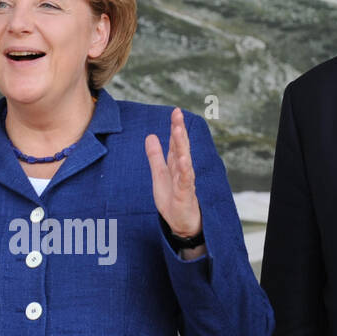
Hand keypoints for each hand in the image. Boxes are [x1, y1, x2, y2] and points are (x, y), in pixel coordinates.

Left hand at [145, 107, 201, 238]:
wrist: (182, 224)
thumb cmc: (173, 200)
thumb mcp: (159, 175)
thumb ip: (155, 156)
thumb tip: (150, 135)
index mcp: (176, 165)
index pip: (176, 143)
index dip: (175, 127)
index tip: (176, 111)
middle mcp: (183, 170)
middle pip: (181, 147)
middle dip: (179, 130)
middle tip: (178, 113)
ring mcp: (185, 182)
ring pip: (184, 160)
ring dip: (182, 145)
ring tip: (178, 130)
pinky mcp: (185, 194)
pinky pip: (185, 180)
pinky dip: (185, 169)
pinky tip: (184, 159)